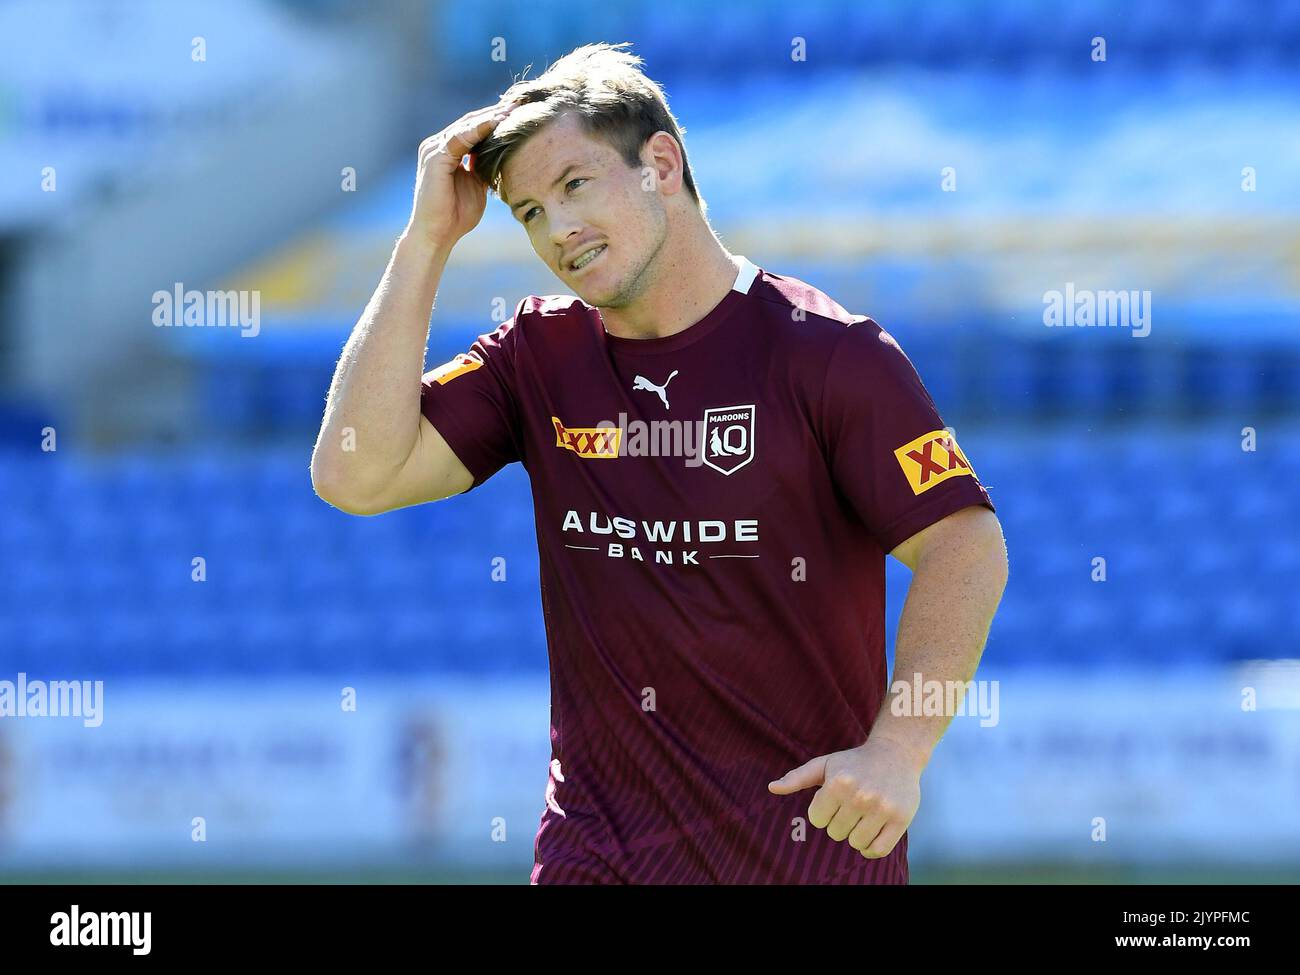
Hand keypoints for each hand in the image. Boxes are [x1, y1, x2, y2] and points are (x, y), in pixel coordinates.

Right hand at [407, 97, 521, 249]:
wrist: (437, 235)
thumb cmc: (455, 216)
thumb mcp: (477, 186)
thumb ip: (484, 169)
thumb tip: (502, 157)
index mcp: (447, 152)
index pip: (473, 129)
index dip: (495, 120)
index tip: (518, 112)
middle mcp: (437, 146)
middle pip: (470, 122)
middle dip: (495, 113)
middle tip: (519, 102)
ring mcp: (434, 150)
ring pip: (466, 126)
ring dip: (490, 117)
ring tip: (512, 109)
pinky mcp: (434, 158)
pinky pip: (459, 138)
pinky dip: (478, 130)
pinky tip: (497, 123)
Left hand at [767, 735, 923, 857]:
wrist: (896, 753)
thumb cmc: (853, 762)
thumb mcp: (824, 764)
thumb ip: (797, 777)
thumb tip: (771, 787)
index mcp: (838, 783)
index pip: (817, 819)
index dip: (823, 811)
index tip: (834, 799)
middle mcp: (861, 796)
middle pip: (836, 833)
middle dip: (839, 821)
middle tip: (851, 805)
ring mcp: (883, 808)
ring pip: (856, 843)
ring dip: (856, 834)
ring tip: (863, 815)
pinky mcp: (901, 819)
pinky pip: (878, 850)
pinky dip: (870, 849)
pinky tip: (870, 834)